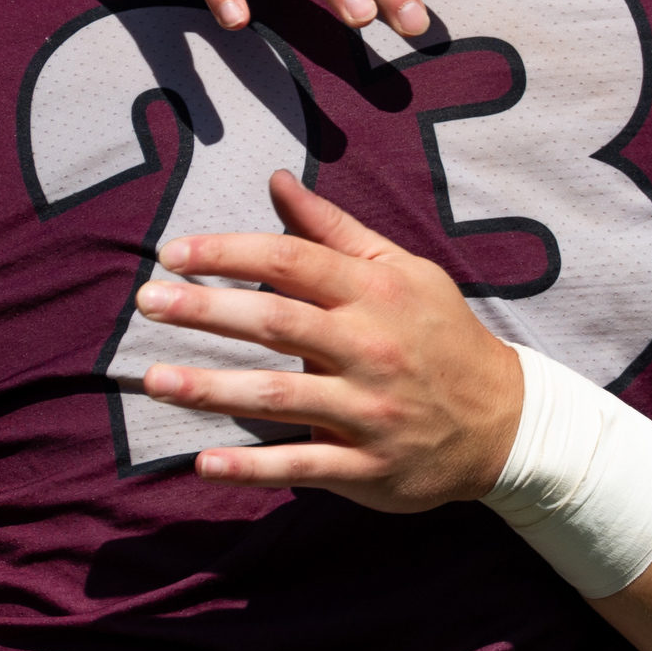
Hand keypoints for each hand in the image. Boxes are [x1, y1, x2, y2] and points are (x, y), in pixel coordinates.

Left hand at [132, 172, 522, 509]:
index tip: (172, 254)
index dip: (229, 253)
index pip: (292, 261)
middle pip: (277, 322)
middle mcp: (370, 348)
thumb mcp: (401, 272)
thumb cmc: (440, 336)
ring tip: (153, 380)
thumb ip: (333, 231)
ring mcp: (368, 410)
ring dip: (211, 389)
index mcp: (376, 294)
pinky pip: (302, 466)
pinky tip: (202, 464)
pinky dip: (251, 468)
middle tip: (147, 302)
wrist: (504, 421)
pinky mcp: (366, 465)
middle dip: (207, 310)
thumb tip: (277, 181)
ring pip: (279, 397)